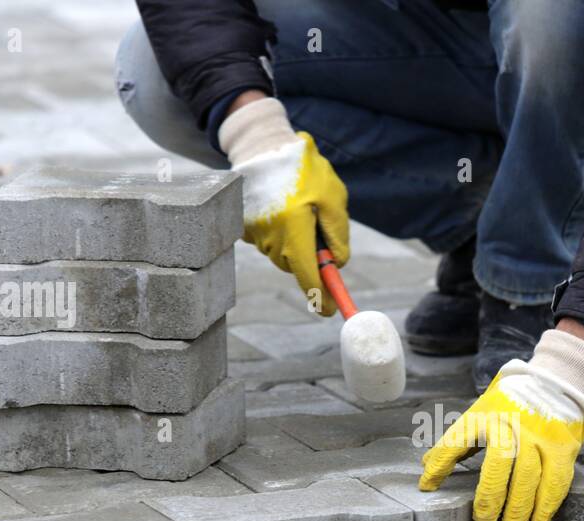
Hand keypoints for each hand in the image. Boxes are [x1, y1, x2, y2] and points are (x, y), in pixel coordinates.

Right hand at [219, 97, 349, 315]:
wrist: (261, 146)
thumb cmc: (303, 169)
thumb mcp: (332, 196)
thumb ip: (337, 233)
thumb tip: (338, 264)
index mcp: (295, 229)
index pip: (309, 275)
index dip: (321, 296)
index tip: (329, 311)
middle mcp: (271, 237)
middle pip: (297, 266)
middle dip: (310, 257)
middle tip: (316, 227)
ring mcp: (254, 234)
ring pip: (284, 254)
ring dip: (295, 241)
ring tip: (297, 207)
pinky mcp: (245, 229)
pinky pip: (269, 242)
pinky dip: (280, 232)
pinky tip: (280, 207)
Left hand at [419, 328, 583, 520]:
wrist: (554, 382)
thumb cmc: (508, 406)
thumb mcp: (479, 414)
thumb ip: (456, 441)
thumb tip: (425, 467)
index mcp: (484, 416)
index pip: (456, 441)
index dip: (440, 465)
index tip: (427, 488)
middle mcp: (512, 425)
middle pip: (499, 463)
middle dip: (490, 498)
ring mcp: (539, 436)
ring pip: (529, 477)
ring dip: (519, 512)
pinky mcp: (562, 447)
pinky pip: (555, 482)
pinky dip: (546, 507)